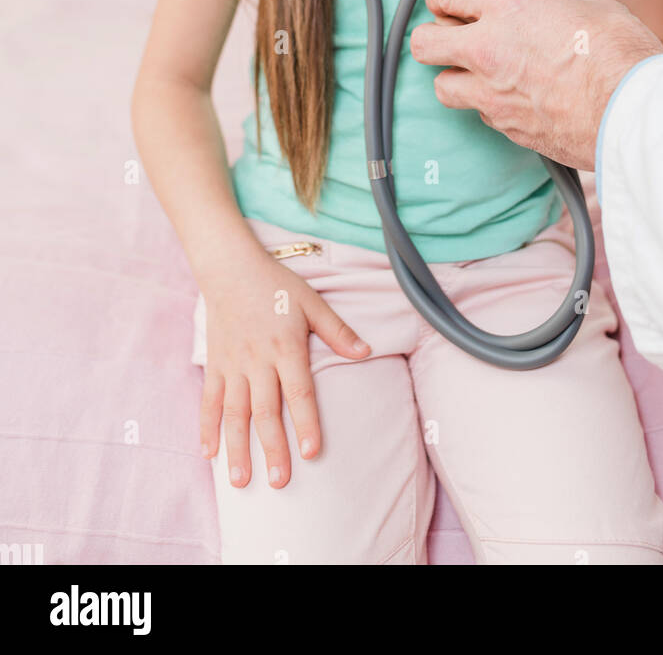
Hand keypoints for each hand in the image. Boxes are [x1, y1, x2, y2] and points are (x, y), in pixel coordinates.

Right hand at [199, 248, 370, 488]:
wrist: (230, 268)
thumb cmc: (275, 286)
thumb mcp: (312, 302)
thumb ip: (337, 330)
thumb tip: (366, 351)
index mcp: (286, 347)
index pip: (299, 392)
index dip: (306, 423)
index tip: (311, 453)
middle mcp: (258, 361)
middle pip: (265, 411)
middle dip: (272, 449)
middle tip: (280, 482)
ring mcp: (233, 365)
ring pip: (234, 413)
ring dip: (237, 448)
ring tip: (241, 482)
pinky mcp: (215, 365)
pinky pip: (210, 401)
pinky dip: (207, 428)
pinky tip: (209, 455)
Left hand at [410, 0, 662, 168]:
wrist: (636, 113)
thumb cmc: (622, 54)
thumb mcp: (589, 3)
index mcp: (508, 5)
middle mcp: (488, 48)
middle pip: (424, 40)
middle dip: (436, 34)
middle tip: (457, 31)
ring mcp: (492, 92)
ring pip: (441, 84)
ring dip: (455, 75)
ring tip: (480, 70)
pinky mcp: (505, 126)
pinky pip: (477, 112)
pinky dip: (486, 104)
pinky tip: (512, 95)